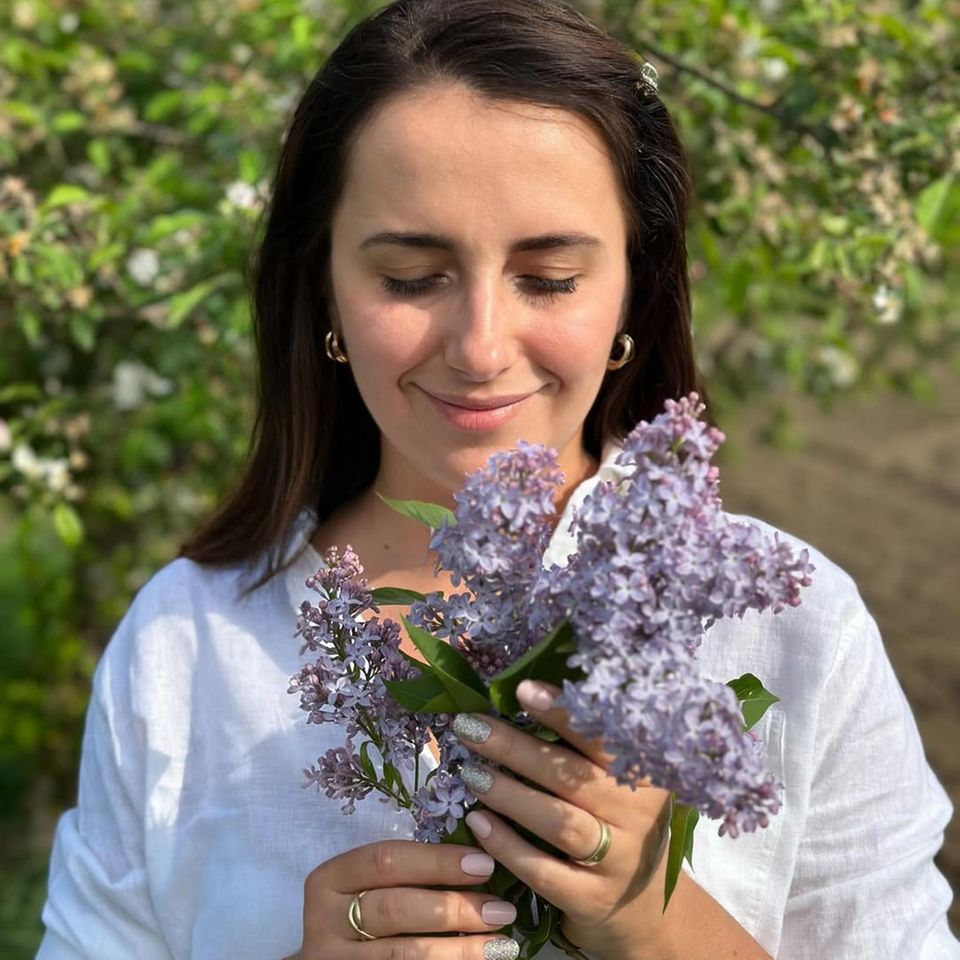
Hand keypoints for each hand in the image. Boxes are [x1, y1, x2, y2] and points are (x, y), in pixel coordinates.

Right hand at [298, 838, 521, 957]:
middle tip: (500, 909)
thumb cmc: (361, 909)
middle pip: (396, 908)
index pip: (386, 861)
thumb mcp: (369, 885)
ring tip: (501, 942)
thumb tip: (478, 858)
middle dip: (454, 908)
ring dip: (460, 948)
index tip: (484, 864)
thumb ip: (408, 871)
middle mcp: (325, 921)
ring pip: (404, 953)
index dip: (438, 861)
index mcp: (330, 879)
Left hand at [452, 679, 675, 958]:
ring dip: (510, 795)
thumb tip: (520, 693)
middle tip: (472, 727)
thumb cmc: (612, 824)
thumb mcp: (612, 783)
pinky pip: (544, 871)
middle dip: (517, 748)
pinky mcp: (593, 900)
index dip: (563, 711)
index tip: (523, 689)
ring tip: (471, 773)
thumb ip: (579, 747)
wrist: (638, 909)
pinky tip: (478, 822)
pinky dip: (508, 845)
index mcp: (644, 772)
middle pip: (573, 776)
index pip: (603, 735)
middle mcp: (639, 814)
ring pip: (560, 823)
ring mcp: (620, 861)